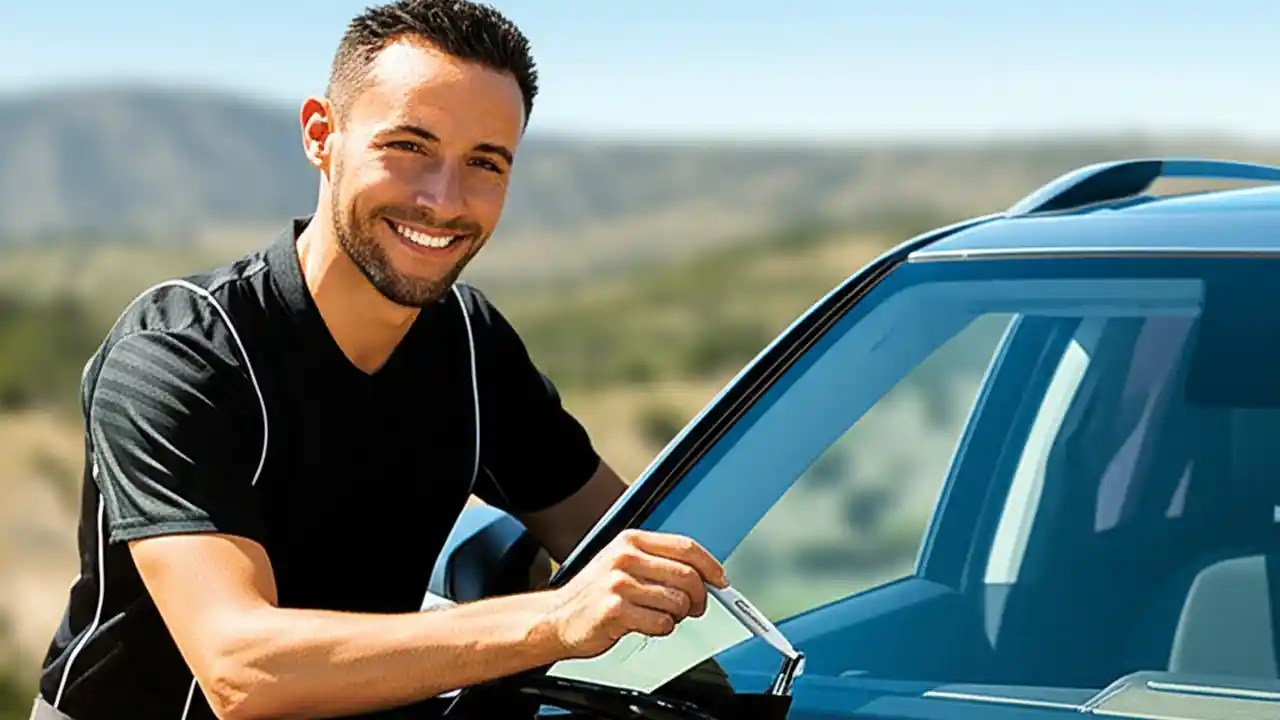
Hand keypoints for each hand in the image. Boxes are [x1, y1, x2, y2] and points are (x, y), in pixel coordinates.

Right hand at [540, 529, 727, 659]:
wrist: (557, 618)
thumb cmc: (594, 594)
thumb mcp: (622, 564)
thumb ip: (658, 563)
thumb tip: (702, 573)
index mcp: (631, 542)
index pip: (685, 547)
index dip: (709, 565)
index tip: (720, 580)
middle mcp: (625, 558)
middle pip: (687, 575)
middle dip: (699, 597)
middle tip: (694, 608)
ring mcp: (619, 584)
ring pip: (677, 602)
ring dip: (676, 616)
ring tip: (659, 616)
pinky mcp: (616, 611)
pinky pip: (661, 623)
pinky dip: (661, 629)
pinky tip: (645, 625)